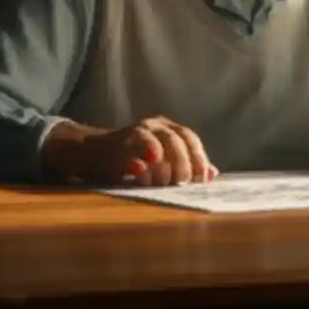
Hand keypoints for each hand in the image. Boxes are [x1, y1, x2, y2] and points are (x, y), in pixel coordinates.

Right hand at [49, 115, 217, 186]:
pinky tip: (141, 171)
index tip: (202, 179)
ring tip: (167, 181)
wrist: (96, 152)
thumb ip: (187, 165)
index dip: (198, 158)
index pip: (190, 138)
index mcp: (169, 127)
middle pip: (175, 140)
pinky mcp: (116, 144)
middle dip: (182, 163)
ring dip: (164, 165)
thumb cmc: (136, 158)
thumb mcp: (164, 160)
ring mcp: (134, 132)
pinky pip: (129, 151)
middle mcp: (154, 125)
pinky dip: (136, 162)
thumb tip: (212, 174)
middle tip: (182, 183)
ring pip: (155, 143)